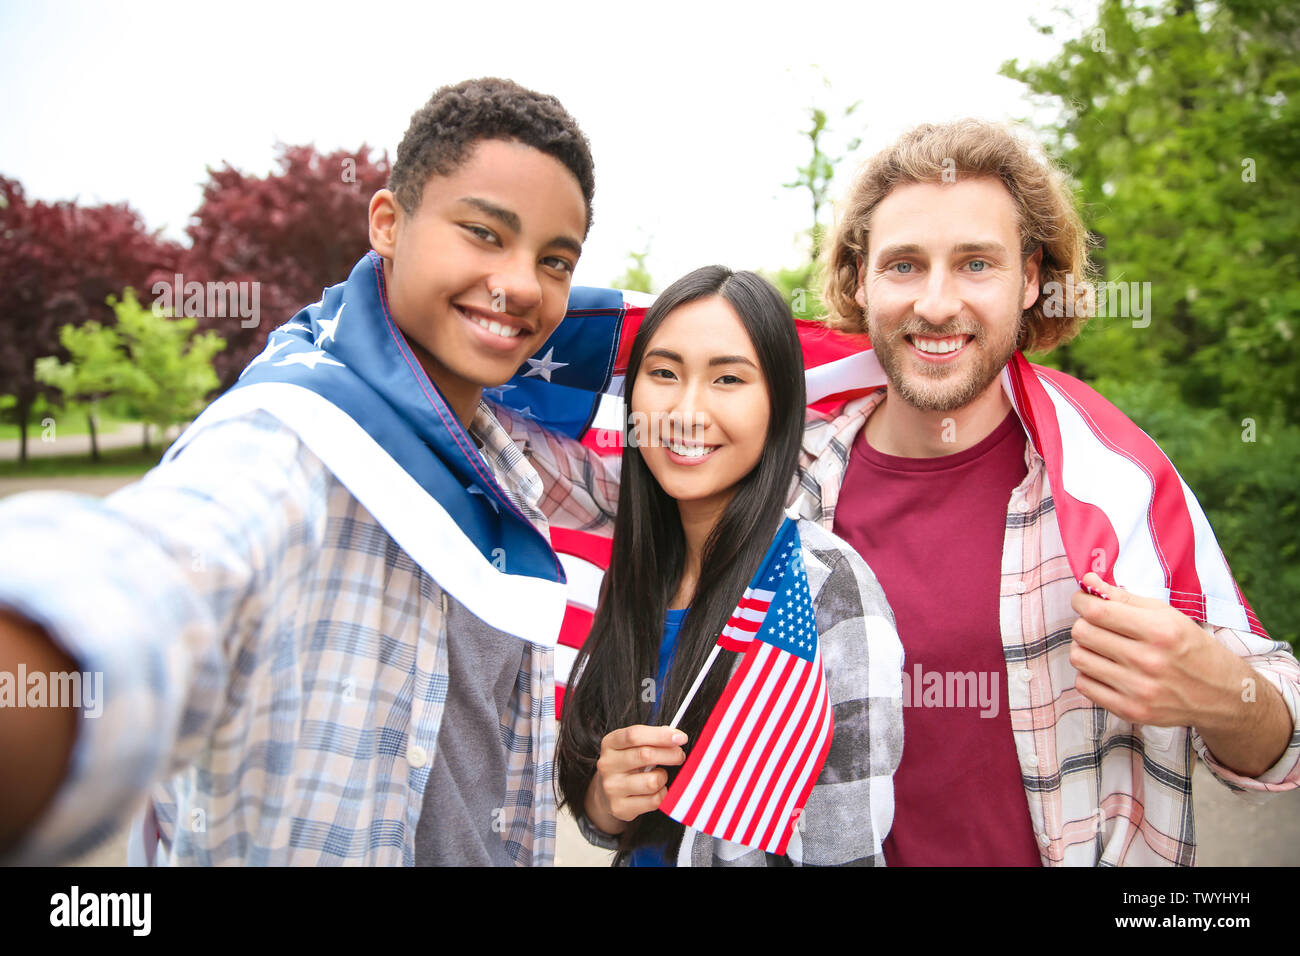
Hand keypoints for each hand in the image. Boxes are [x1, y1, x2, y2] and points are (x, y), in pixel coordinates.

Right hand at [584, 725, 686, 835]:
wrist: (606, 793)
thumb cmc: (628, 765)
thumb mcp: (633, 746)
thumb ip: (652, 738)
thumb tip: (676, 737)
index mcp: (610, 743)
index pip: (635, 735)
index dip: (661, 735)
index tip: (681, 738)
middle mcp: (607, 764)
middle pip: (645, 755)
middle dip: (670, 754)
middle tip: (680, 756)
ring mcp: (612, 787)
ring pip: (652, 781)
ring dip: (663, 777)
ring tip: (660, 776)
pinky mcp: (619, 807)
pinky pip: (653, 801)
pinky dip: (661, 794)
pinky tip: (656, 790)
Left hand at [1069, 572, 1245, 729]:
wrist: (1223, 695)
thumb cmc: (1191, 648)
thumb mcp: (1167, 615)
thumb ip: (1125, 598)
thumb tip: (1087, 580)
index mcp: (1159, 631)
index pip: (1097, 611)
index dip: (1082, 601)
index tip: (1083, 600)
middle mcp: (1148, 661)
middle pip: (1083, 633)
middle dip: (1084, 623)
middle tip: (1096, 624)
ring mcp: (1139, 690)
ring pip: (1079, 658)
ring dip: (1084, 648)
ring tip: (1102, 647)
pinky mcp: (1131, 711)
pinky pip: (1084, 685)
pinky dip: (1088, 673)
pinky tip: (1106, 669)